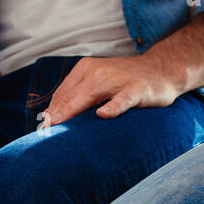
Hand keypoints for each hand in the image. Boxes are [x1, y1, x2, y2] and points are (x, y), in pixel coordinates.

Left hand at [39, 53, 182, 125]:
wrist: (162, 69)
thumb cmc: (126, 81)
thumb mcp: (99, 84)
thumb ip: (77, 97)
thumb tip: (51, 119)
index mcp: (86, 69)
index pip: (63, 94)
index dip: (51, 114)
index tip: (41, 132)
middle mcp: (99, 72)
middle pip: (72, 96)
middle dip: (58, 115)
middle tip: (44, 134)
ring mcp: (118, 80)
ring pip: (92, 95)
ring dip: (75, 111)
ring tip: (61, 128)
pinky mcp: (137, 89)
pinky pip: (123, 99)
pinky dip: (113, 107)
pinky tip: (103, 115)